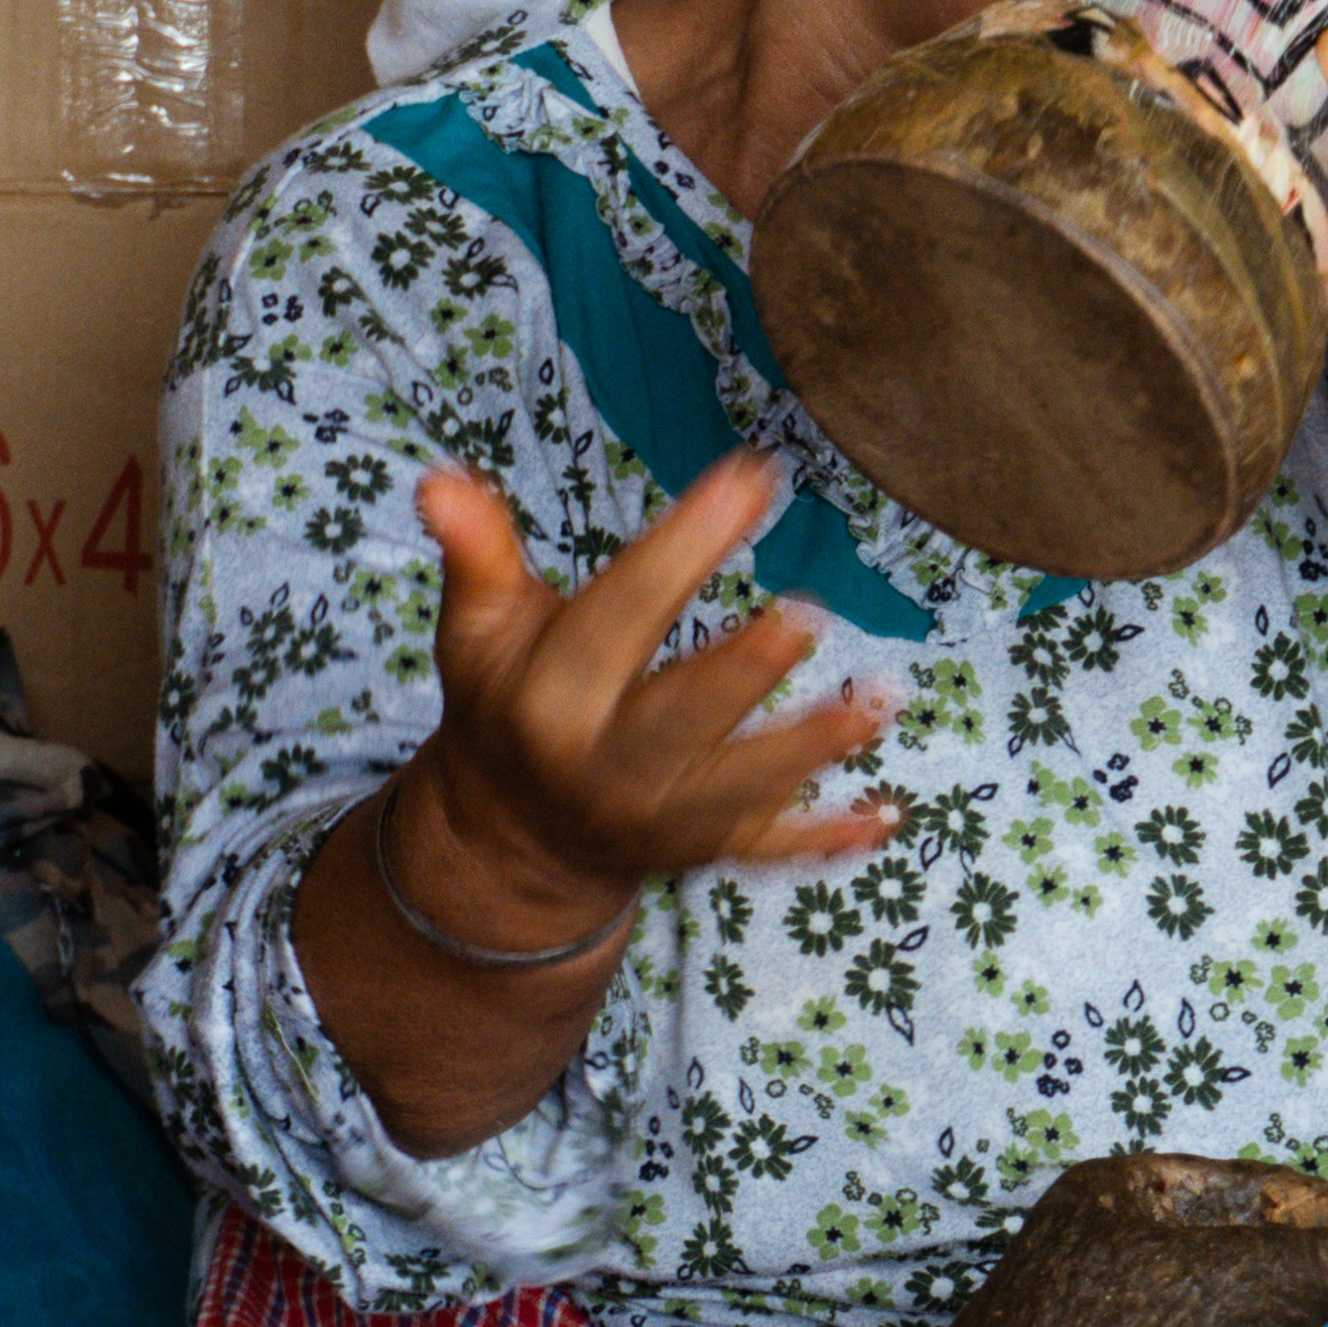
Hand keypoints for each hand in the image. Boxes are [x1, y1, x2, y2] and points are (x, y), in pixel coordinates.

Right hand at [396, 450, 899, 951]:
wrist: (511, 836)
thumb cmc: (510, 702)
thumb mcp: (481, 630)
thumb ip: (477, 554)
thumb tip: (440, 478)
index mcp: (549, 702)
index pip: (621, 615)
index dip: (684, 545)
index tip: (752, 475)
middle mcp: (603, 768)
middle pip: (679, 719)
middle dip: (740, 674)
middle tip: (807, 614)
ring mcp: (659, 820)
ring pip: (741, 788)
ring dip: (813, 749)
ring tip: (882, 700)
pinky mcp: (702, 851)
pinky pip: (769, 851)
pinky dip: (827, 841)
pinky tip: (887, 817)